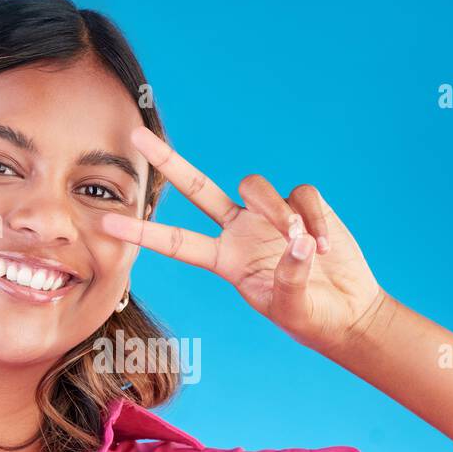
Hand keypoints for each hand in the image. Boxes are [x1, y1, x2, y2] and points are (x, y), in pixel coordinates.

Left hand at [101, 126, 386, 352]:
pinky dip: (315, 219)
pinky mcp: (303, 205)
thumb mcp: (292, 308)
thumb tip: (298, 244)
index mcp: (224, 260)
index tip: (106, 224)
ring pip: (256, 187)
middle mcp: (239, 230)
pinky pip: (302, 195)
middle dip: (168, 161)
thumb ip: (289, 278)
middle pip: (197, 188)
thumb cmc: (310, 316)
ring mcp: (269, 215)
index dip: (143, 233)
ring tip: (305, 246)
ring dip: (279, 213)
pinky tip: (325, 246)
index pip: (176, 243)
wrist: (346, 310)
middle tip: (137, 135)